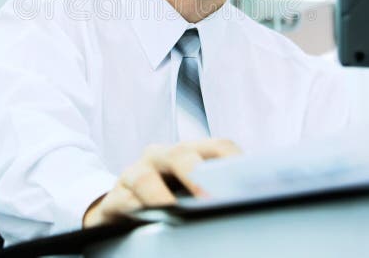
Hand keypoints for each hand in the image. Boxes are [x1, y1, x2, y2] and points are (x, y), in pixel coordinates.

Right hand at [83, 138, 240, 227]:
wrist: (120, 207)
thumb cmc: (165, 196)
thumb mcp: (190, 189)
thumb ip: (216, 189)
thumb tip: (254, 203)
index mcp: (188, 152)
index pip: (217, 146)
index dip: (234, 159)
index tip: (252, 180)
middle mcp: (160, 156)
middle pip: (181, 155)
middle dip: (197, 174)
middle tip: (213, 196)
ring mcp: (135, 174)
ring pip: (145, 177)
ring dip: (162, 196)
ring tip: (177, 213)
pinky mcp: (115, 198)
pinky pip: (124, 201)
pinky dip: (137, 210)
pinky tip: (149, 220)